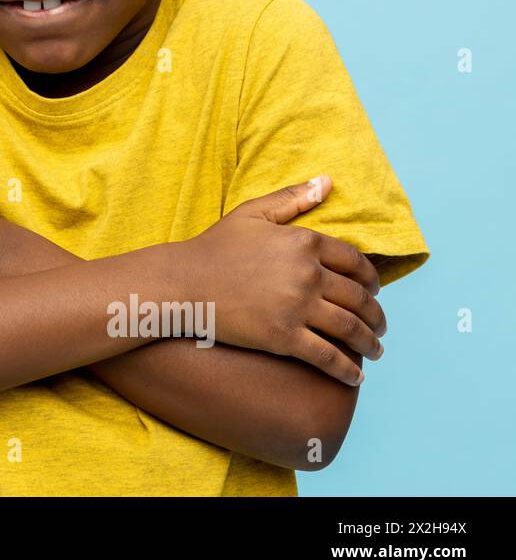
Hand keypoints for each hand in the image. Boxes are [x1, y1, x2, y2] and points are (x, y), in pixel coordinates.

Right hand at [183, 175, 386, 385]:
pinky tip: (355, 377)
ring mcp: (296, 306)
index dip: (372, 279)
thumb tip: (327, 182)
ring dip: (370, 343)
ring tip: (375, 350)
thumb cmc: (214, 247)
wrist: (181, 282)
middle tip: (379, 326)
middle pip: (359, 298)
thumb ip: (292, 198)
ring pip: (350, 329)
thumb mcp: (252, 213)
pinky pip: (327, 357)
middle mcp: (307, 274)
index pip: (355, 262)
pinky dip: (346, 370)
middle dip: (376, 315)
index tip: (375, 291)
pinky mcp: (283, 336)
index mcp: (304, 242)